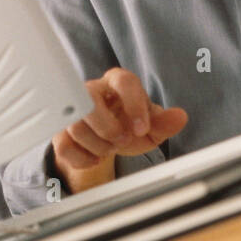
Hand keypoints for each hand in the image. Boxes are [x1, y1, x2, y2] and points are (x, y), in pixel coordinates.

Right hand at [52, 68, 187, 188]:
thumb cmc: (130, 124)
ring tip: (110, 149)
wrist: (109, 138)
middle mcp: (93, 90)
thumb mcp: (151, 125)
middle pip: (90, 100)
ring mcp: (74, 109)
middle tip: (123, 140)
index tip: (141, 129)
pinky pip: (64, 144)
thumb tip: (180, 117)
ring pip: (76, 125)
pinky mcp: (61, 130)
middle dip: (109, 127)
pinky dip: (82, 158)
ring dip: (98, 144)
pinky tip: (95, 158)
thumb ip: (165, 121)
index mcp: (118, 82)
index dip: (133, 105)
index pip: (124, 82)